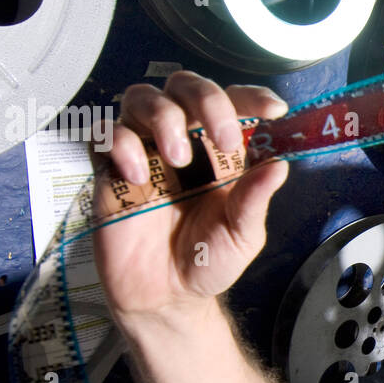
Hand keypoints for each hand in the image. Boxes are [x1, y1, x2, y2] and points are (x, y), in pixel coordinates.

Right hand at [91, 71, 290, 319]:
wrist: (164, 296)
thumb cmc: (206, 261)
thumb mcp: (241, 235)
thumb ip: (254, 200)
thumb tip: (279, 165)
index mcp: (219, 150)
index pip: (234, 103)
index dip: (252, 97)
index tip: (274, 109)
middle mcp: (183, 140)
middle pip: (184, 85)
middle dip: (206, 101)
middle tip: (222, 140)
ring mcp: (144, 150)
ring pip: (142, 98)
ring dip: (164, 117)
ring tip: (178, 159)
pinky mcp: (110, 168)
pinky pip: (104, 132)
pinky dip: (121, 143)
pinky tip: (139, 177)